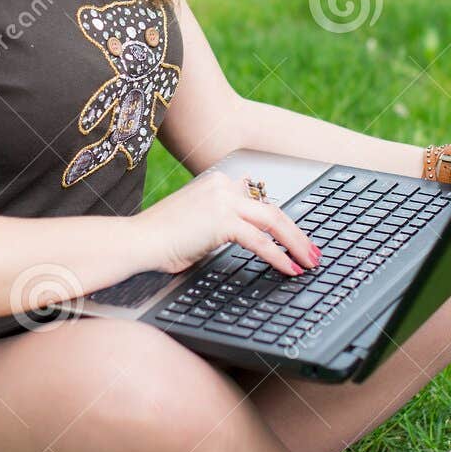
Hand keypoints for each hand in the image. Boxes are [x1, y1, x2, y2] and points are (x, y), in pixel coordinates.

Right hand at [135, 169, 319, 278]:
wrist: (137, 241)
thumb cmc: (161, 239)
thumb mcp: (196, 223)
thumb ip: (221, 223)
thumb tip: (249, 238)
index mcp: (217, 182)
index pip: (260, 200)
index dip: (282, 221)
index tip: (296, 237)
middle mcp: (223, 185)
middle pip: (273, 209)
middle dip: (297, 233)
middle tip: (313, 252)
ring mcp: (223, 200)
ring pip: (273, 222)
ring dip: (296, 245)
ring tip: (309, 262)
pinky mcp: (222, 220)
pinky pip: (260, 241)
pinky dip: (278, 257)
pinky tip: (289, 269)